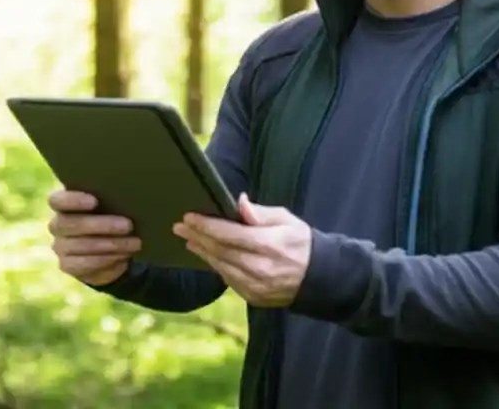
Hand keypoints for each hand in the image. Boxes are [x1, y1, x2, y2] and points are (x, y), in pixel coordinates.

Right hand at [48, 189, 141, 285]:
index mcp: (62, 204)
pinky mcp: (67, 265)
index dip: (73, 200)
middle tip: (128, 225)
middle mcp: (57, 225)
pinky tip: (123, 255)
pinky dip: (106, 259)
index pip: (56, 200)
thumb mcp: (110, 206)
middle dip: (102, 225)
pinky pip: (84, 263)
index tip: (94, 201)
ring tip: (134, 242)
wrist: (109, 249)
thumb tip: (130, 196)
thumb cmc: (110, 216)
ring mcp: (60, 246)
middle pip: (71, 224)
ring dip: (111, 244)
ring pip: (80, 245)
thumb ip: (111, 199)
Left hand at [173, 193, 311, 307]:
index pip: (229, 234)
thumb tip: (239, 202)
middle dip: (197, 237)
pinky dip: (215, 265)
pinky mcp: (253, 297)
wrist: (319, 278)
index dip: (206, 226)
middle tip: (179, 226)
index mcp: (268, 245)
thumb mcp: (286, 220)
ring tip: (188, 239)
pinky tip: (206, 255)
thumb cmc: (301, 243)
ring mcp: (255, 285)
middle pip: (220, 251)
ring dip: (202, 252)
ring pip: (220, 266)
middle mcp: (259, 268)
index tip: (189, 217)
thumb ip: (260, 213)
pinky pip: (228, 279)